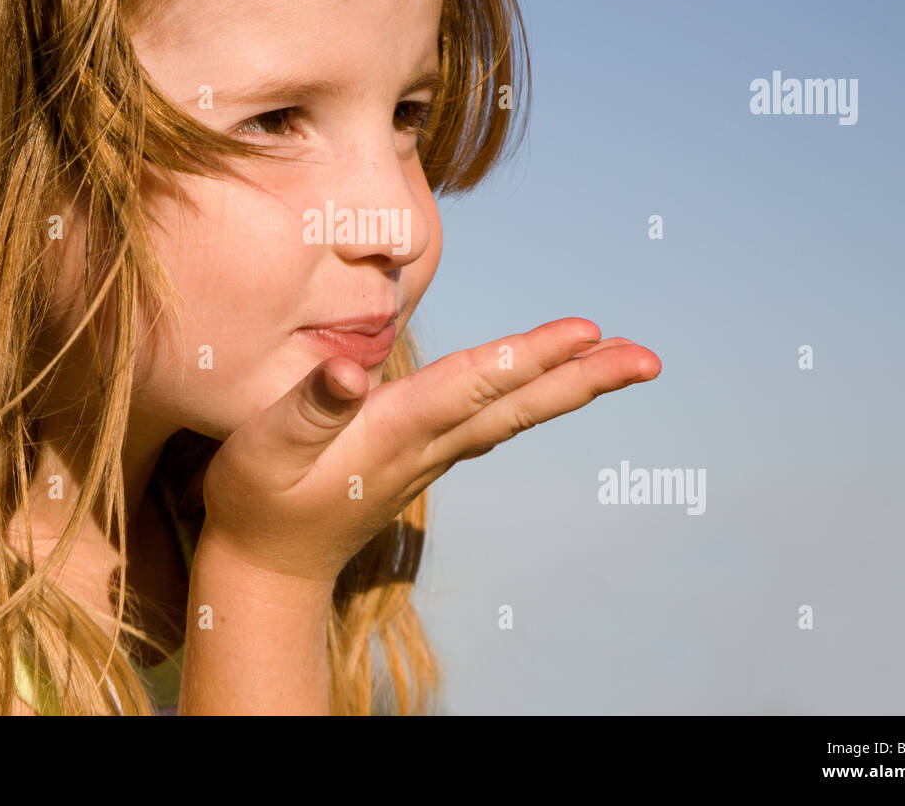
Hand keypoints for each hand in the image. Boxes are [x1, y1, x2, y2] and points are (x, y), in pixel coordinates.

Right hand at [195, 317, 659, 587]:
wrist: (265, 571)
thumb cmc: (256, 502)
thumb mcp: (264, 449)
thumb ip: (310, 408)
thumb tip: (352, 372)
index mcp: (393, 431)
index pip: (474, 385)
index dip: (529, 356)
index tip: (587, 331)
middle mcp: (425, 445)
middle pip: (514, 406)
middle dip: (581, 378)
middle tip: (648, 359)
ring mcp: (428, 458)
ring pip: (508, 416)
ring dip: (563, 386)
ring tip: (613, 360)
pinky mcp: (418, 462)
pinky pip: (486, 425)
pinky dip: (523, 400)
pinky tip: (539, 388)